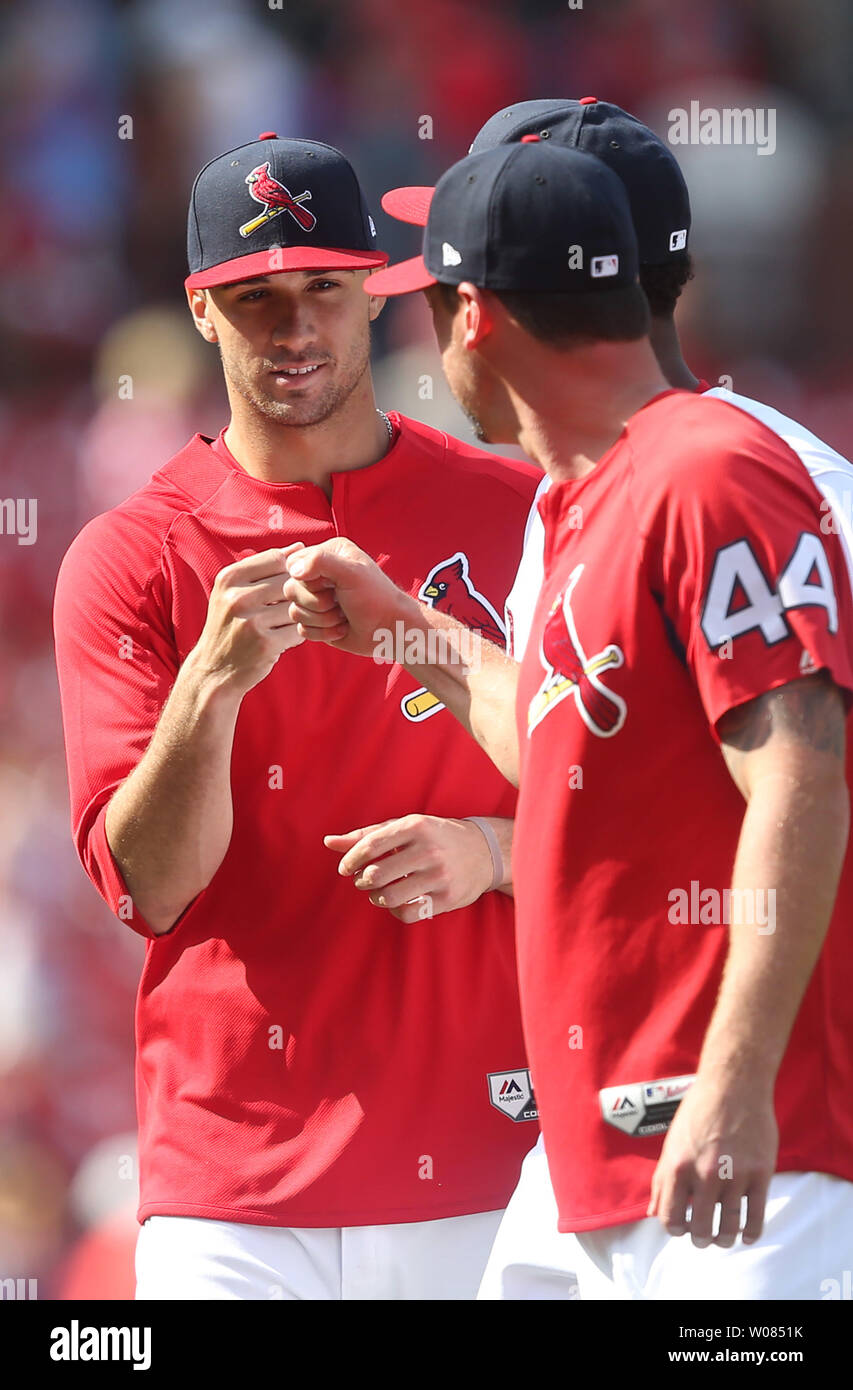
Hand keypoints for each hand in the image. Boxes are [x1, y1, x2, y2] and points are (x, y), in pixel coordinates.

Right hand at [190, 545, 305, 697]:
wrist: (214, 670)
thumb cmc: (230, 626)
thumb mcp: (235, 592)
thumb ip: (265, 569)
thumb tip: (299, 547)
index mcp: (229, 578)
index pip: (277, 558)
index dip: (292, 568)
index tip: (296, 580)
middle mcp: (237, 597)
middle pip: (290, 581)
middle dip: (301, 591)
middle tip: (305, 601)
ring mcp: (251, 622)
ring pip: (297, 606)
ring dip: (303, 613)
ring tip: (299, 618)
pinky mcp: (265, 644)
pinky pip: (298, 630)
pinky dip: (299, 633)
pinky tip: (290, 636)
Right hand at [283, 538, 415, 658]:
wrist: (389, 629)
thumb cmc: (375, 598)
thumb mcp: (352, 573)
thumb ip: (321, 561)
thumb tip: (294, 570)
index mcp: (327, 555)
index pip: (293, 564)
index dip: (307, 580)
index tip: (332, 584)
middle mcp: (318, 575)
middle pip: (290, 590)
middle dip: (317, 602)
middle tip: (340, 603)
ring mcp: (316, 599)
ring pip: (294, 612)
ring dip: (323, 619)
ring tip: (344, 616)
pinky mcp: (316, 622)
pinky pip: (301, 630)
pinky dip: (323, 633)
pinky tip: (342, 628)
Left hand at [324, 814, 495, 921]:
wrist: (485, 851)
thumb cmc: (434, 837)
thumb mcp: (404, 828)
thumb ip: (367, 835)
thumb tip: (329, 842)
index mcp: (416, 826)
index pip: (371, 846)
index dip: (351, 860)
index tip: (345, 869)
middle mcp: (429, 850)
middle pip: (376, 874)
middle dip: (362, 881)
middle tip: (364, 880)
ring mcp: (440, 876)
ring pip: (390, 897)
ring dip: (377, 897)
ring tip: (379, 892)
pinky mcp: (448, 898)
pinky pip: (408, 914)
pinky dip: (396, 911)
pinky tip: (398, 903)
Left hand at [647, 1076, 777, 1247]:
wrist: (734, 1085)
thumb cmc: (699, 1111)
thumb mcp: (671, 1142)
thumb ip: (661, 1180)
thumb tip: (652, 1213)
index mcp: (677, 1166)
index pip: (670, 1218)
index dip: (675, 1229)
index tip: (682, 1227)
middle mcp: (704, 1173)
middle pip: (700, 1229)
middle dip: (700, 1239)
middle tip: (704, 1238)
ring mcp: (734, 1175)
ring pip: (728, 1227)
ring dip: (724, 1240)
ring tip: (723, 1239)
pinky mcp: (760, 1173)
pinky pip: (756, 1217)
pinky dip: (751, 1233)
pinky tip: (746, 1235)